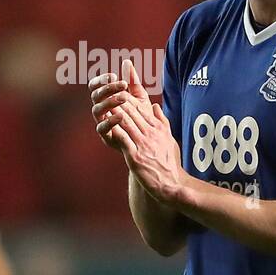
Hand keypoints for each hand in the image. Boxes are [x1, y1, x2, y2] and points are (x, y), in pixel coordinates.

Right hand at [90, 60, 151, 150]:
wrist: (150, 142)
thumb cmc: (142, 118)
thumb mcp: (140, 99)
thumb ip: (133, 82)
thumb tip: (126, 62)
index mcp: (106, 99)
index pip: (96, 86)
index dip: (101, 80)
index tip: (114, 75)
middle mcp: (102, 110)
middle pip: (95, 95)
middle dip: (107, 88)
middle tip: (122, 84)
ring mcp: (102, 123)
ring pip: (96, 109)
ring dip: (109, 101)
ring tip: (124, 97)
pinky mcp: (106, 137)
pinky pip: (101, 128)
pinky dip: (109, 121)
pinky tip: (120, 115)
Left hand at [109, 84, 186, 205]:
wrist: (171, 183)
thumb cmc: (169, 162)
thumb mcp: (170, 139)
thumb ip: (163, 122)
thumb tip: (156, 107)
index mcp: (159, 129)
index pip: (142, 109)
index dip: (129, 99)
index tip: (119, 91)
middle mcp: (152, 134)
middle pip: (133, 113)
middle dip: (120, 101)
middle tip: (108, 92)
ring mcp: (143, 145)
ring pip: (126, 122)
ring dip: (114, 112)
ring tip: (104, 103)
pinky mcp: (135, 156)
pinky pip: (123, 139)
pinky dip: (114, 130)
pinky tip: (106, 123)